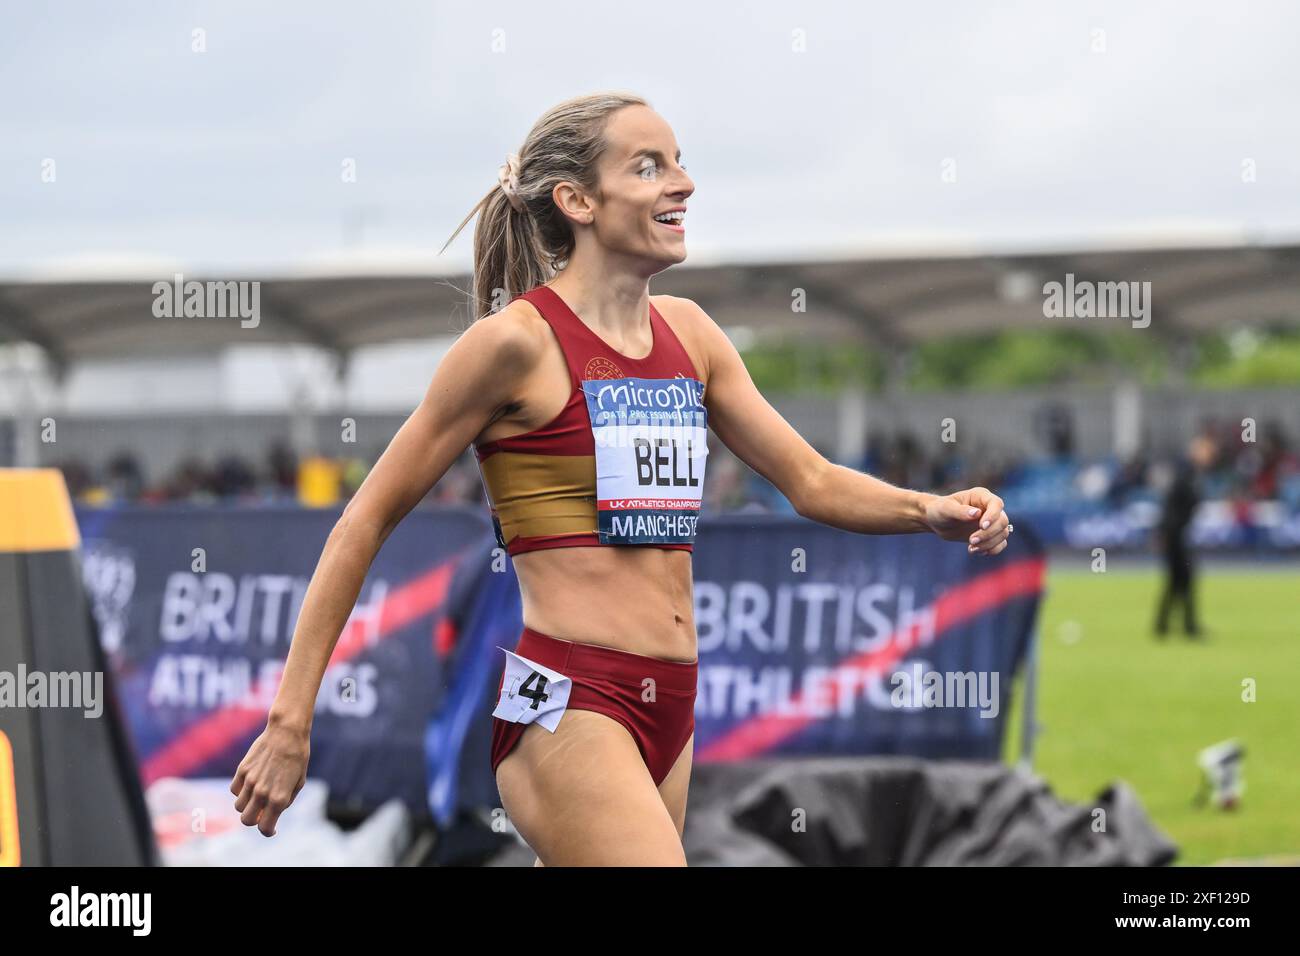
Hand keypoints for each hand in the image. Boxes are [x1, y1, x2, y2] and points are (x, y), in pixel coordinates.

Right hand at [230, 721, 309, 836]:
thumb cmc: (298, 757)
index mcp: (279, 798)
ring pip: (239, 807)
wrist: (287, 732)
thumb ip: (285, 801)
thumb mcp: (299, 782)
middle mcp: (262, 792)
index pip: (265, 827)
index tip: (271, 829)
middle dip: (254, 820)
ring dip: (247, 806)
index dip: (268, 831)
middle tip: (262, 813)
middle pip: (247, 820)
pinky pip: (235, 790)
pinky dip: (241, 791)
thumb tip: (271, 812)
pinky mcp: (242, 770)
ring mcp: (250, 781)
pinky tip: (251, 784)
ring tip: (258, 795)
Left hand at [923, 486, 1011, 555]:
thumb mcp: (945, 509)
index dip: (993, 516)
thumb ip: (960, 511)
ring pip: (1002, 534)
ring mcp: (991, 522)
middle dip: (988, 534)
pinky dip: (991, 550)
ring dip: (989, 544)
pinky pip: (1000, 544)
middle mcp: (989, 508)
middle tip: (970, 540)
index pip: (996, 504)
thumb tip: (977, 513)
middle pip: (1002, 521)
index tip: (981, 526)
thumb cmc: (939, 510)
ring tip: (971, 548)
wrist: (936, 522)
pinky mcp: (989, 534)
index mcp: (980, 496)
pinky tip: (975, 551)